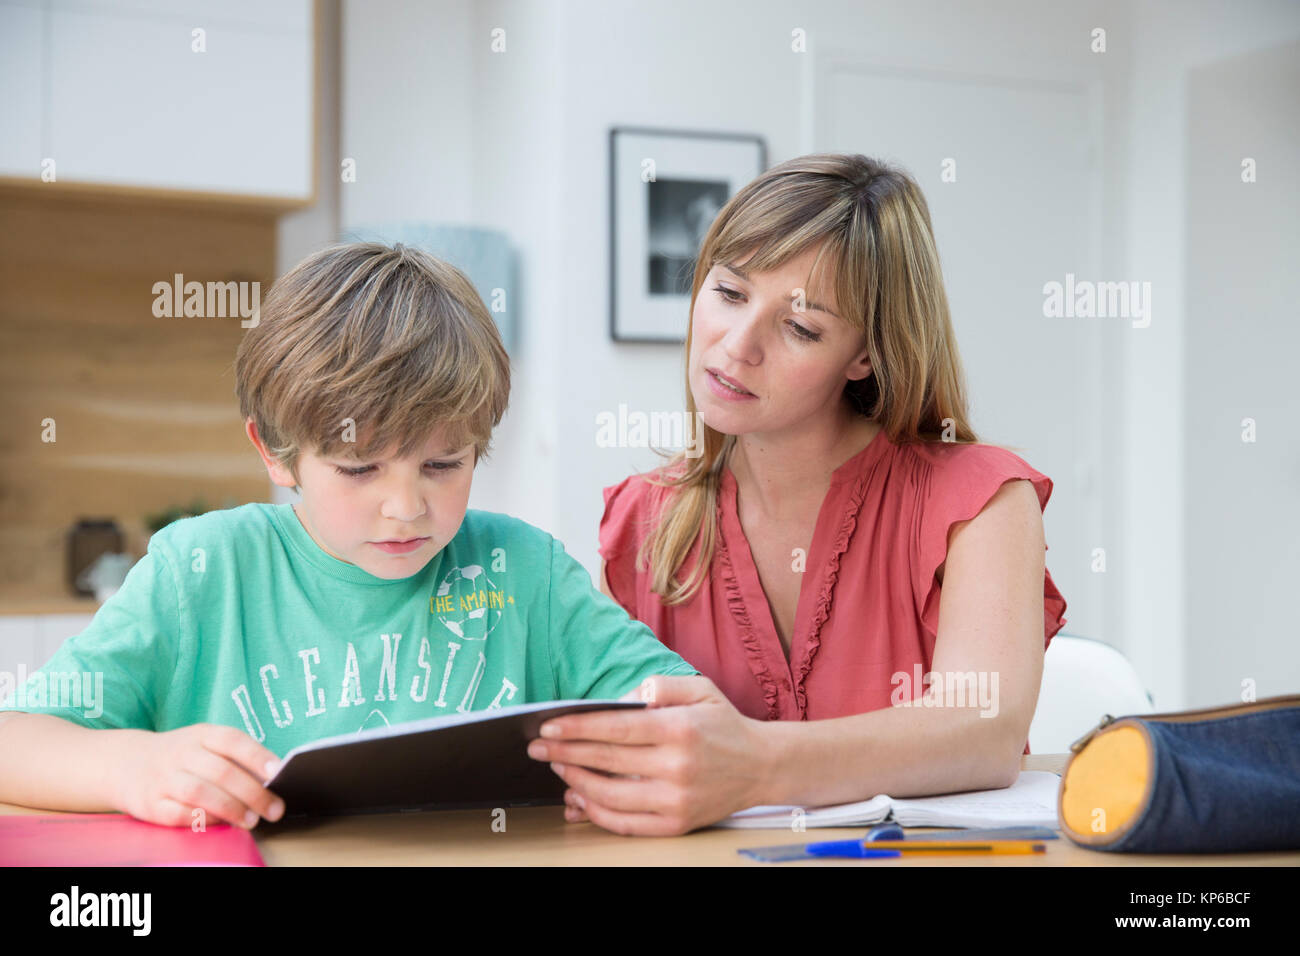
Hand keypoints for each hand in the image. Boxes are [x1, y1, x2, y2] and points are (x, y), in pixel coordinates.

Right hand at [110, 723, 285, 829]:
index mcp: (201, 734)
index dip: (257, 755)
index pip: (232, 740)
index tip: (279, 772)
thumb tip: (273, 780)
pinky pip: (179, 814)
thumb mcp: (205, 744)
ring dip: (230, 808)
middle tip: (274, 809)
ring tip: (252, 820)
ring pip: (200, 792)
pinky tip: (221, 823)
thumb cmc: (182, 756)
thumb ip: (235, 758)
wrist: (126, 763)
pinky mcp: (150, 804)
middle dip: (252, 793)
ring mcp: (163, 778)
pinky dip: (203, 820)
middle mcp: (181, 753)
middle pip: (221, 771)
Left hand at [527, 675, 768, 835]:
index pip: (615, 727)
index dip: (576, 727)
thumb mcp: (700, 689)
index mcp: (679, 729)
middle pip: (606, 761)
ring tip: (558, 768)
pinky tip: (580, 799)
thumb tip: (622, 697)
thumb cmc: (724, 724)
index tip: (548, 726)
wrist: (762, 766)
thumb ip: (660, 685)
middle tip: (537, 747)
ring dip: (576, 782)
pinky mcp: (676, 823)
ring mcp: (676, 799)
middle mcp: (677, 766)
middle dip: (565, 752)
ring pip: (610, 796)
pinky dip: (596, 813)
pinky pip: (625, 823)